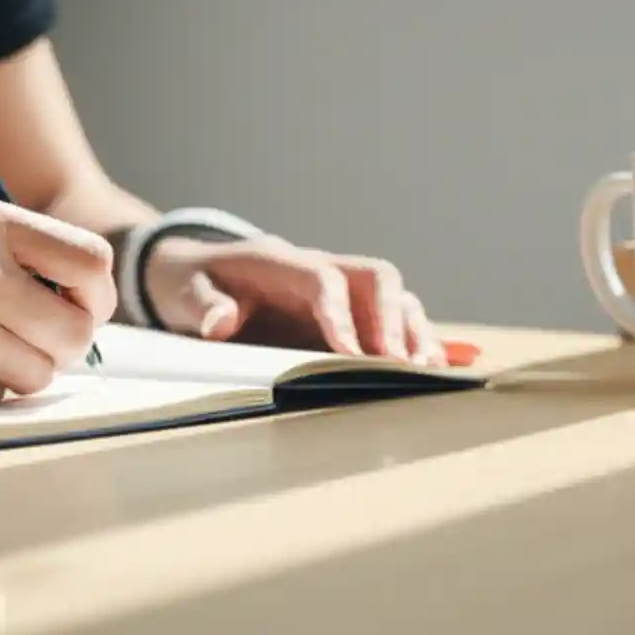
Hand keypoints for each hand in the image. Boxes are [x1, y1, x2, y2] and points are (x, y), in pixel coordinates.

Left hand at [144, 236, 446, 365]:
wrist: (195, 274)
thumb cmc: (190, 283)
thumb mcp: (180, 291)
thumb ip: (201, 304)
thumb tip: (220, 323)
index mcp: (283, 262)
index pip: (324, 279)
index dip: (340, 314)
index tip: (348, 355)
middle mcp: (324, 269)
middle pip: (377, 279)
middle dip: (393, 320)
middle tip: (399, 365)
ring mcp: (342, 292)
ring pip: (396, 299)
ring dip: (414, 333)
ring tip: (427, 372)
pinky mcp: (351, 316)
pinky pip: (397, 322)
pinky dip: (425, 340)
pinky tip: (453, 363)